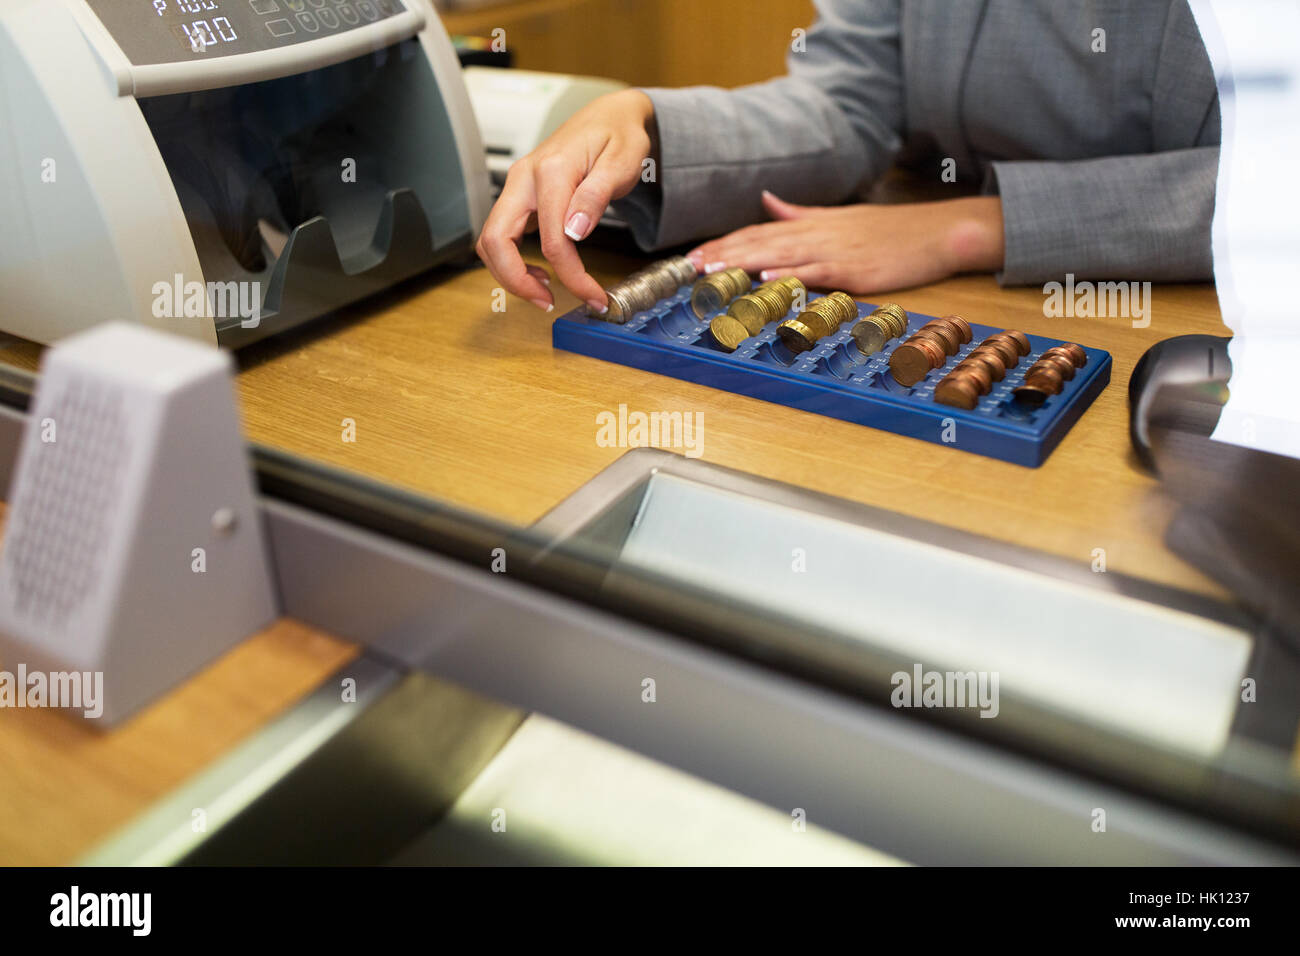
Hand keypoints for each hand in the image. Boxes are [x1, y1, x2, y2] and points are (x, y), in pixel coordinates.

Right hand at [475, 89, 655, 313]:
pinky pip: (502, 235)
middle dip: (517, 281)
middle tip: (549, 303)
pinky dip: (512, 260)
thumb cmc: (619, 136)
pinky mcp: (520, 197)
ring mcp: (518, 187)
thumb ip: (596, 195)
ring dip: (510, 274)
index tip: (594, 296)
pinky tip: (541, 271)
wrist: (609, 116)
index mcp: (551, 170)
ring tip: (545, 291)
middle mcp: (524, 178)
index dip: (572, 277)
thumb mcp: (622, 162)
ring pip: (491, 241)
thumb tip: (574, 231)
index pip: (552, 239)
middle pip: (496, 240)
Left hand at [686, 192, 1004, 293]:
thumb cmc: (890, 231)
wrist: (937, 233)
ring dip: (743, 262)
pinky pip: (815, 272)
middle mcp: (816, 234)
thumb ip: (799, 212)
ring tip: (713, 271)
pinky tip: (766, 279)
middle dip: (722, 254)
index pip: (757, 232)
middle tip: (689, 267)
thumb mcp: (839, 218)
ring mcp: (834, 251)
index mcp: (811, 225)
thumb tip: (768, 200)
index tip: (694, 256)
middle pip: (760, 242)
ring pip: (780, 255)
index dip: (724, 243)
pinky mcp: (852, 270)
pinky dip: (789, 274)